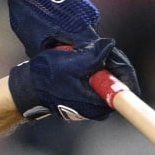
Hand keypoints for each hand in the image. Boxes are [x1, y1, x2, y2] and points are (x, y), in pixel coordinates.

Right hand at [8, 39, 138, 121]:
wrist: (29, 87)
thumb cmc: (47, 77)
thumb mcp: (72, 62)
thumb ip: (94, 55)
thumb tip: (110, 45)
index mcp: (98, 103)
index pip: (125, 87)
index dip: (121, 66)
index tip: (109, 54)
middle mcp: (99, 109)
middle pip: (117, 83)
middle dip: (108, 65)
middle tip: (93, 52)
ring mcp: (93, 107)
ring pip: (107, 81)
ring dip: (99, 67)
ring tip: (81, 58)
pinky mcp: (87, 102)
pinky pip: (97, 84)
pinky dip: (92, 72)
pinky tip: (78, 64)